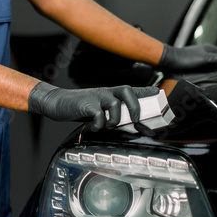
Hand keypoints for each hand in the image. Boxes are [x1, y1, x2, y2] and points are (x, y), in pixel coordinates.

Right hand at [27, 81, 159, 130]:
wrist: (57, 103)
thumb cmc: (81, 108)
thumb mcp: (100, 109)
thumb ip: (114, 114)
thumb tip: (132, 126)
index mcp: (111, 93)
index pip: (133, 89)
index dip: (147, 92)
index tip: (159, 95)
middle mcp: (105, 92)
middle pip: (127, 91)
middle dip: (135, 106)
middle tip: (137, 120)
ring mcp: (96, 97)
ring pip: (115, 104)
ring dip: (114, 119)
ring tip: (107, 125)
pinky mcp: (86, 104)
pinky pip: (99, 115)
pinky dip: (99, 124)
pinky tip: (93, 127)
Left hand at [158, 43, 216, 69]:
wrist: (173, 59)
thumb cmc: (187, 58)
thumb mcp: (204, 59)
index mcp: (210, 48)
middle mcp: (207, 50)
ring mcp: (203, 54)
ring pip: (216, 59)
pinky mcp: (199, 59)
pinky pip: (210, 62)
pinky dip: (214, 66)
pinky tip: (213, 70)